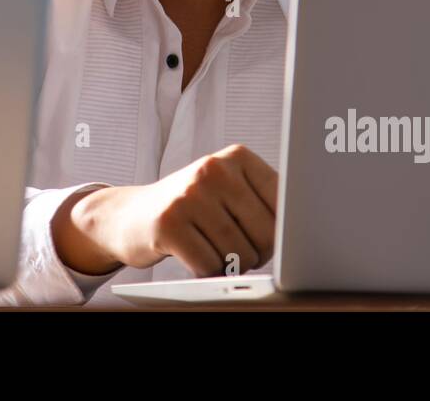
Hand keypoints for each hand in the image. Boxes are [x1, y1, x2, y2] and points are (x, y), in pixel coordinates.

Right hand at [53, 144, 278, 276]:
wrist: (129, 215)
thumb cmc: (190, 207)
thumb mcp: (226, 190)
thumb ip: (263, 203)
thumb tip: (300, 237)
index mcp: (237, 157)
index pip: (285, 205)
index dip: (281, 233)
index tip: (263, 235)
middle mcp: (213, 169)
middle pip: (266, 234)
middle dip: (256, 253)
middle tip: (234, 248)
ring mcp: (189, 195)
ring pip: (239, 254)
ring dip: (231, 265)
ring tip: (212, 248)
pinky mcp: (169, 224)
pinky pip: (210, 266)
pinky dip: (206, 271)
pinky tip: (193, 255)